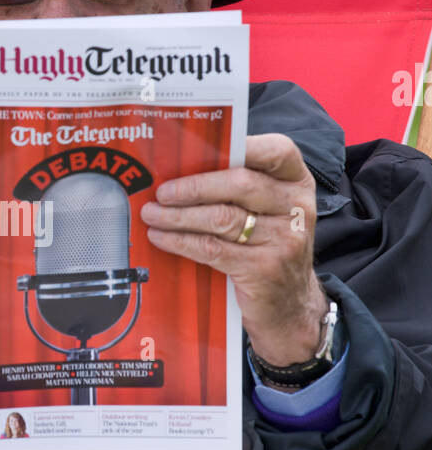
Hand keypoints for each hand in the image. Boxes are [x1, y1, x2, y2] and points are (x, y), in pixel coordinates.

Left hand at [139, 133, 328, 364]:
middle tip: (161, 192)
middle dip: (193, 186)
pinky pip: (213, 249)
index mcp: (298, 182)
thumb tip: (182, 166)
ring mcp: (284, 240)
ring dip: (179, 216)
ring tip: (152, 215)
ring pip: (222, 218)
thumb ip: (239, 187)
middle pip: (240, 184)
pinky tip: (161, 238)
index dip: (239, 144)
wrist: (290, 305)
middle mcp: (297, 207)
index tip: (197, 147)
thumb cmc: (267, 247)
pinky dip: (181, 242)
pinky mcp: (265, 270)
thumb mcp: (267, 211)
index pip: (276, 150)